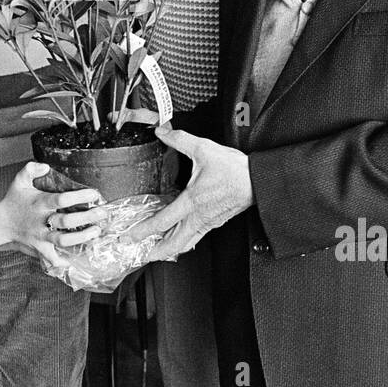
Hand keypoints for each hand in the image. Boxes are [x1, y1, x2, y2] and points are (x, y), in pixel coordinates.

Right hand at [0, 161, 106, 267]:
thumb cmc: (13, 200)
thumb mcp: (19, 180)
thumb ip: (30, 169)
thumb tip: (45, 166)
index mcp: (39, 203)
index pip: (61, 199)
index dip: (79, 197)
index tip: (94, 194)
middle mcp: (40, 220)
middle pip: (66, 221)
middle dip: (87, 218)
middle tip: (102, 213)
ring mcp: (40, 236)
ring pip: (62, 240)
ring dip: (81, 237)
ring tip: (96, 232)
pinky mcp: (39, 247)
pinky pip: (52, 258)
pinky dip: (64, 261)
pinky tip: (77, 259)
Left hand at [125, 126, 252, 260]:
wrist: (257, 181)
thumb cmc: (235, 170)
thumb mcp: (204, 149)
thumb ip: (180, 140)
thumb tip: (163, 132)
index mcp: (191, 201)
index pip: (161, 222)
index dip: (143, 231)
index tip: (130, 236)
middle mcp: (198, 216)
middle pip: (173, 243)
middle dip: (156, 252)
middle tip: (141, 254)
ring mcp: (208, 222)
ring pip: (186, 243)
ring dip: (170, 249)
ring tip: (158, 251)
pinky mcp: (216, 221)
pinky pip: (196, 237)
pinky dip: (184, 242)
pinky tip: (182, 236)